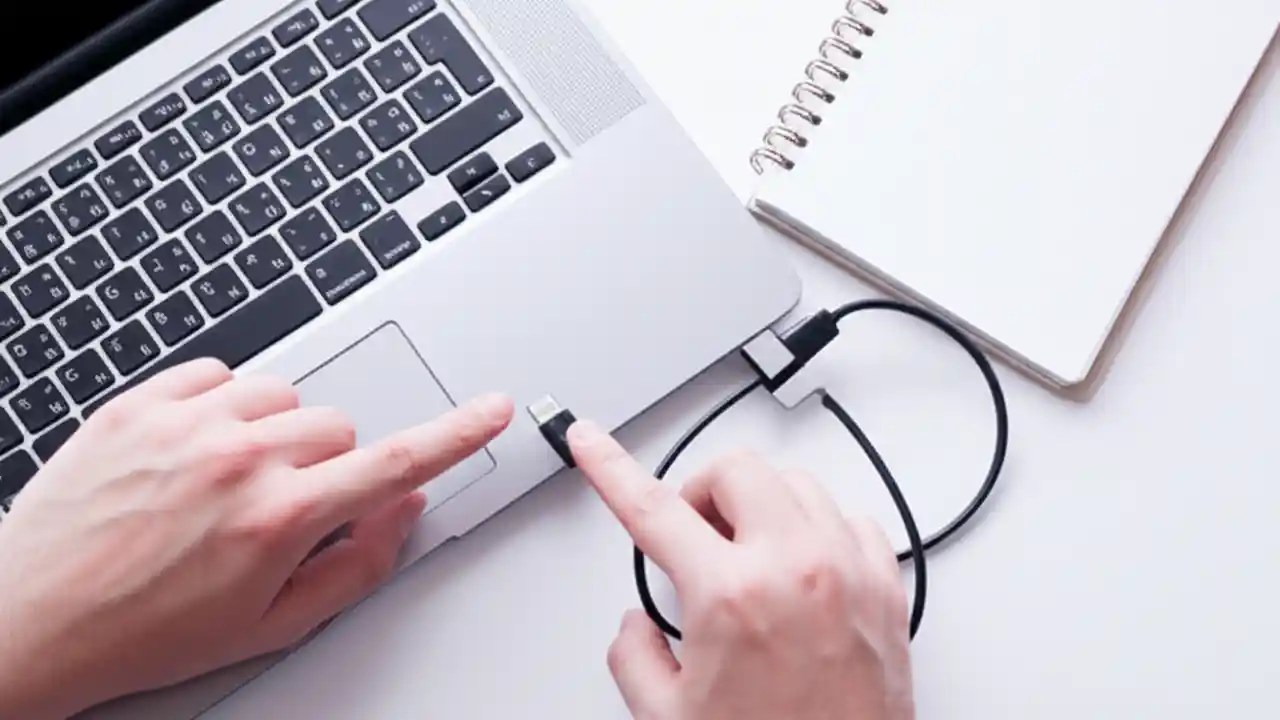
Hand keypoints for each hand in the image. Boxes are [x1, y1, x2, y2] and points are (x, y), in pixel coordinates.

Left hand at [0, 359, 512, 719]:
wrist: (31, 616)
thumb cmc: (145, 631)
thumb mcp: (270, 626)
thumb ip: (356, 564)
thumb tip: (401, 510)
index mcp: (281, 518)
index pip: (394, 462)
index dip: (454, 435)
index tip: (489, 409)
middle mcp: (240, 459)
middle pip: (336, 426)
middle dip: (327, 465)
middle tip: (281, 507)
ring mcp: (187, 423)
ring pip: (283, 395)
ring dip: (275, 432)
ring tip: (229, 482)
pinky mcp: (141, 402)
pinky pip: (220, 374)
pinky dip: (222, 406)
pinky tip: (196, 452)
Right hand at [567, 421, 913, 719]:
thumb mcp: (667, 718)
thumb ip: (633, 658)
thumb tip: (636, 628)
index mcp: (731, 597)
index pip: (652, 508)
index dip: (611, 467)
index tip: (592, 442)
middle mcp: (795, 570)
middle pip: (736, 470)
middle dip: (702, 494)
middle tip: (691, 536)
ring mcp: (848, 573)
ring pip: (797, 484)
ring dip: (760, 507)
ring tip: (745, 556)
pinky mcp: (886, 590)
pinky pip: (850, 521)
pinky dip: (819, 531)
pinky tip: (799, 567)